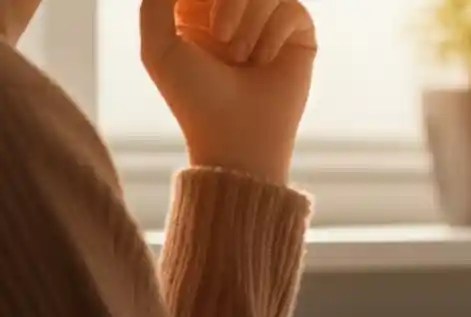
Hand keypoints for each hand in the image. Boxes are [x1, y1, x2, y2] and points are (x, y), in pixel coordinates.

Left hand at [141, 0, 316, 184]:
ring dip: (248, 22)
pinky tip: (264, 61)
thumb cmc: (195, 98)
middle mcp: (236, 10)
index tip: (210, 30)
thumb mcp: (159, 44)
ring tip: (240, 58)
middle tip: (220, 37)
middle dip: (228, 3)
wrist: (238, 136)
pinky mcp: (298, 34)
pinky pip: (291, 8)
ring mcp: (269, 21)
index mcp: (199, 8)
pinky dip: (273, 34)